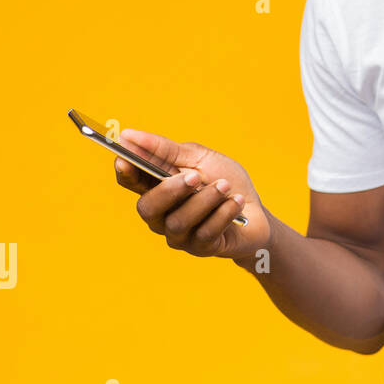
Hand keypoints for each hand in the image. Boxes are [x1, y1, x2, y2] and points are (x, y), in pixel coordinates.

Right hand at [112, 127, 271, 258]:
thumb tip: (128, 135)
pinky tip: (236, 202)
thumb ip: (166, 150)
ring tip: (225, 186)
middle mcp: (162, 215)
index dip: (125, 172)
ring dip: (205, 200)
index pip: (131, 182)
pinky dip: (223, 213)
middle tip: (194, 176)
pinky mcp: (201, 248)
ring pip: (178, 222)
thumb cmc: (226, 182)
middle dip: (170, 190)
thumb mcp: (200, 158)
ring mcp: (180, 235)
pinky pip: (205, 233)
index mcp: (158, 188)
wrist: (258, 212)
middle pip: (147, 208)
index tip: (125, 159)